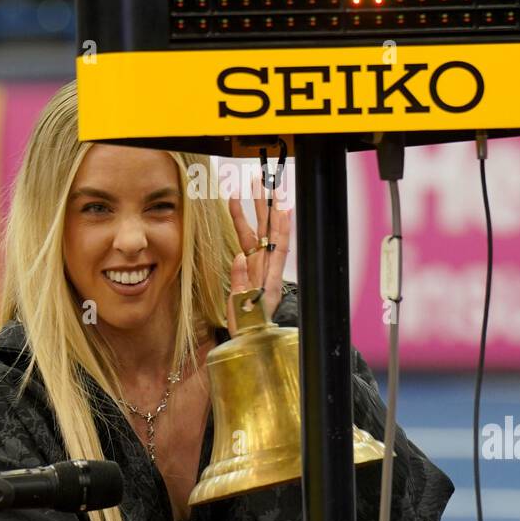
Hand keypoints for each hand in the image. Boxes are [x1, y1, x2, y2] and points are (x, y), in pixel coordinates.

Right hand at [226, 170, 292, 335]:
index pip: (278, 246)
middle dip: (265, 207)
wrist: (249, 338)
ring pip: (257, 234)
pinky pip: (249, 243)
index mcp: (269, 278)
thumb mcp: (242, 309)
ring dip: (254, 212)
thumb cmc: (247, 326)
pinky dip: (248, 226)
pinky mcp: (249, 269)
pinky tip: (244, 210)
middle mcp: (266, 268)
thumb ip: (240, 283)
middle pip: (268, 232)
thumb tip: (238, 256)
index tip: (281, 205)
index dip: (281, 226)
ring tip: (249, 189)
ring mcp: (258, 267)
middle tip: (261, 183)